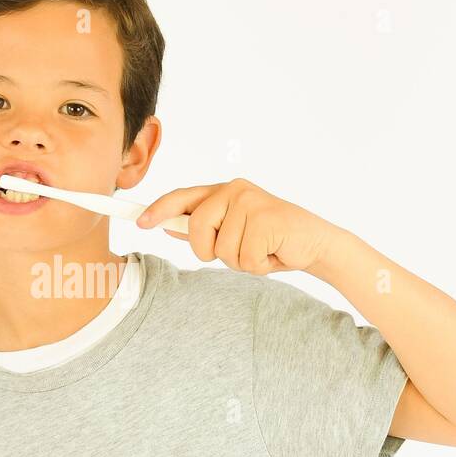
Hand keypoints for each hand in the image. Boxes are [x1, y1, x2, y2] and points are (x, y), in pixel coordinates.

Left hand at [136, 177, 341, 274]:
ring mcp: (250, 202)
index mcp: (223, 192)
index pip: (183, 198)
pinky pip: (244, 258)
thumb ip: (202, 229)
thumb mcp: (233, 234)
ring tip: (261, 250)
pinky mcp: (266, 218)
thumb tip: (167, 226)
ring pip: (221, 250)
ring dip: (240, 262)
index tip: (140, 222)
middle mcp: (234, 190)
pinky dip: (258, 266)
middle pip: (196, 229)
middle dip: (210, 251)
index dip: (158, 210)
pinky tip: (273, 253)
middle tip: (238, 252)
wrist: (315, 244)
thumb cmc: (271, 241)